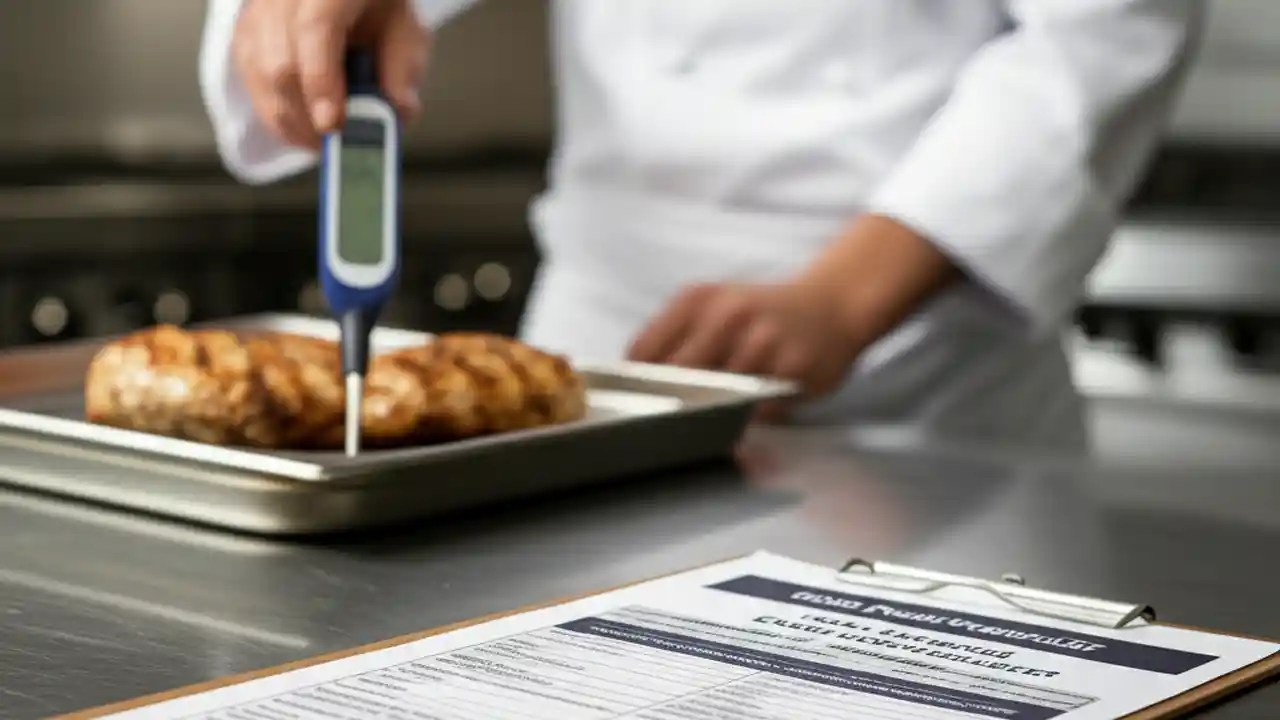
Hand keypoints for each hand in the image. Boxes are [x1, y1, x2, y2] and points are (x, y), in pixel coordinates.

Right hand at [232, 0, 428, 148]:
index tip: (333, 124)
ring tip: (323, 143)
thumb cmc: (376, 6)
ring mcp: (260, 12)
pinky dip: (277, 112)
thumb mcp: (406, 29)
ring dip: (291, 121)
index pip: (315, 29)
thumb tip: (397, 113)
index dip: (321, 81)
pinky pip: (251, 80)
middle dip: (306, 117)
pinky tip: (304, 127)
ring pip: (259, 76)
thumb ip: (403, 69)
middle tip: (335, 147)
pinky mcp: (246, 33)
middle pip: (281, 62)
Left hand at [627, 280, 867, 419]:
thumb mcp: (712, 307)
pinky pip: (758, 409)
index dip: (638, 385)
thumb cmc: (761, 313)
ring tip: (725, 409)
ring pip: (719, 397)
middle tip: (676, 419)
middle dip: (674, 402)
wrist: (831, 305)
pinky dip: (753, 415)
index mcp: (697, 299)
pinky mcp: (792, 367)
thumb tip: (631, 381)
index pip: (644, 352)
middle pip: (677, 377)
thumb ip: (673, 337)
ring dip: (718, 411)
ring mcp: (762, 340)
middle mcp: (727, 315)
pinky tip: (758, 404)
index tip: (639, 403)